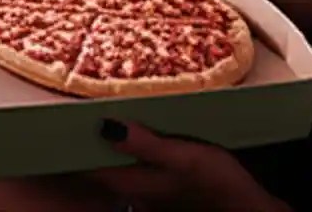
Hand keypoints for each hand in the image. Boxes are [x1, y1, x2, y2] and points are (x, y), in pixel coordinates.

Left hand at [92, 119, 286, 211]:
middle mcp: (133, 192)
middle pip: (100, 165)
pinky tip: (142, 133)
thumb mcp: (182, 156)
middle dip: (92, 140)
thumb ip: (144, 143)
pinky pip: (137, 167)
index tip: (65, 119)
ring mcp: (147, 193)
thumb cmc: (217, 183)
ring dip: (113, 144)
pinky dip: (133, 150)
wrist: (246, 208)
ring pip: (119, 166)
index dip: (74, 143)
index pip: (87, 165)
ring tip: (110, 115)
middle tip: (85, 110)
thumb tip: (106, 126)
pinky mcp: (162, 190)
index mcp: (130, 183)